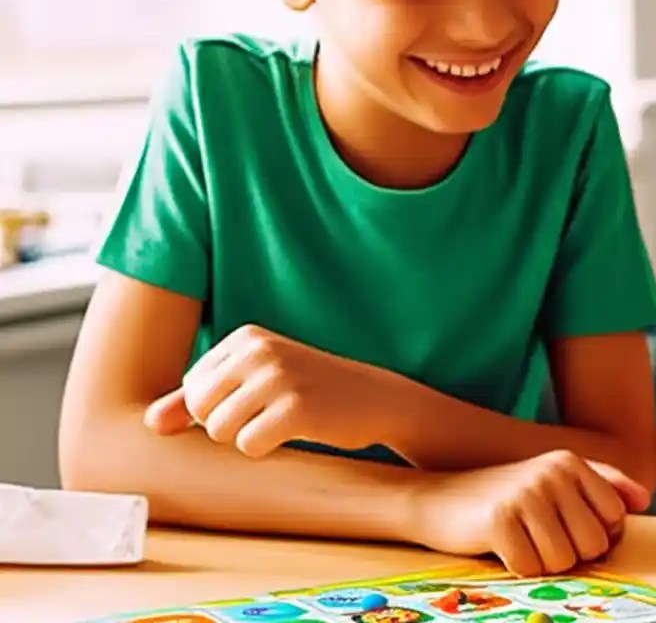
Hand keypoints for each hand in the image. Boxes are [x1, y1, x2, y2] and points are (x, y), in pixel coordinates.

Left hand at [144, 325, 414, 456]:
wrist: (376, 399)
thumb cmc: (311, 392)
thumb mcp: (254, 385)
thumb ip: (196, 402)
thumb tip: (148, 425)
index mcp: (246, 337)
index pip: (192, 390)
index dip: (220, 408)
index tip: (260, 398)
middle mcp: (260, 351)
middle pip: (200, 411)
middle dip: (228, 424)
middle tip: (271, 414)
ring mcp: (279, 378)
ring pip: (220, 431)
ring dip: (247, 438)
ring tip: (282, 422)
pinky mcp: (296, 409)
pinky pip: (248, 446)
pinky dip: (267, 449)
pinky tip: (297, 432)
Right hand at [412, 450, 650, 575]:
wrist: (438, 499)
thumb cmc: (503, 497)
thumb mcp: (553, 481)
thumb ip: (601, 485)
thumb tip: (644, 499)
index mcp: (571, 462)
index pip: (614, 519)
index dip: (594, 535)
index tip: (565, 527)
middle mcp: (552, 472)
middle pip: (593, 544)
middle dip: (569, 554)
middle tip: (539, 537)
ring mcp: (526, 493)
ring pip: (564, 561)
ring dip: (542, 562)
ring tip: (522, 540)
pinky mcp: (500, 519)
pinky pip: (530, 568)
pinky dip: (517, 567)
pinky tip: (502, 546)